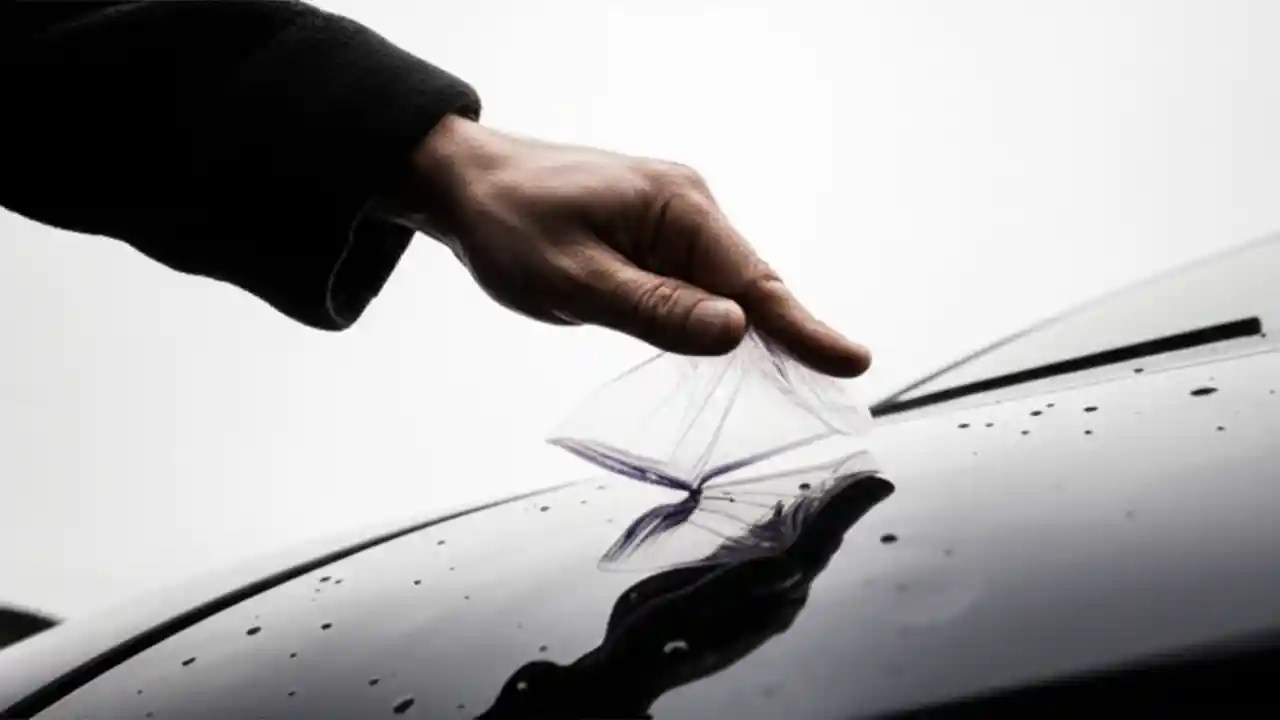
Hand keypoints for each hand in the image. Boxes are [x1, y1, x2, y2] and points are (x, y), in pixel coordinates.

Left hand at [386, 115, 870, 376]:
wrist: (464, 183)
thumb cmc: (510, 224)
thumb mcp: (574, 278)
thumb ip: (654, 308)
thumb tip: (737, 332)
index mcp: (677, 208)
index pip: (753, 282)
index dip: (802, 329)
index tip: (853, 361)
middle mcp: (687, 207)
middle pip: (750, 284)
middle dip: (788, 332)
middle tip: (836, 378)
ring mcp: (672, 219)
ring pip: (724, 287)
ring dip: (750, 327)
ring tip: (803, 368)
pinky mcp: (653, 234)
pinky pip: (698, 282)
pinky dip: (714, 314)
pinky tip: (729, 341)